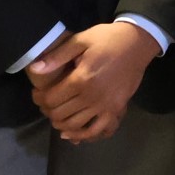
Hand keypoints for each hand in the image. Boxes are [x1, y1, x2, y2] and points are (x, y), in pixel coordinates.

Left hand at [29, 21, 160, 141]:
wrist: (139, 42)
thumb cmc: (108, 39)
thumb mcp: (81, 40)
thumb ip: (57, 56)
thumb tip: (35, 69)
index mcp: (81, 79)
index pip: (50, 99)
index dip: (38, 98)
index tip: (37, 92)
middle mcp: (92, 96)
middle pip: (59, 114)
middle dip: (47, 110)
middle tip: (47, 102)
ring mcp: (106, 105)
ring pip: (75, 125)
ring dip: (61, 124)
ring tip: (57, 114)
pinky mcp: (117, 109)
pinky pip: (98, 130)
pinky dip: (84, 136)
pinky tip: (73, 134)